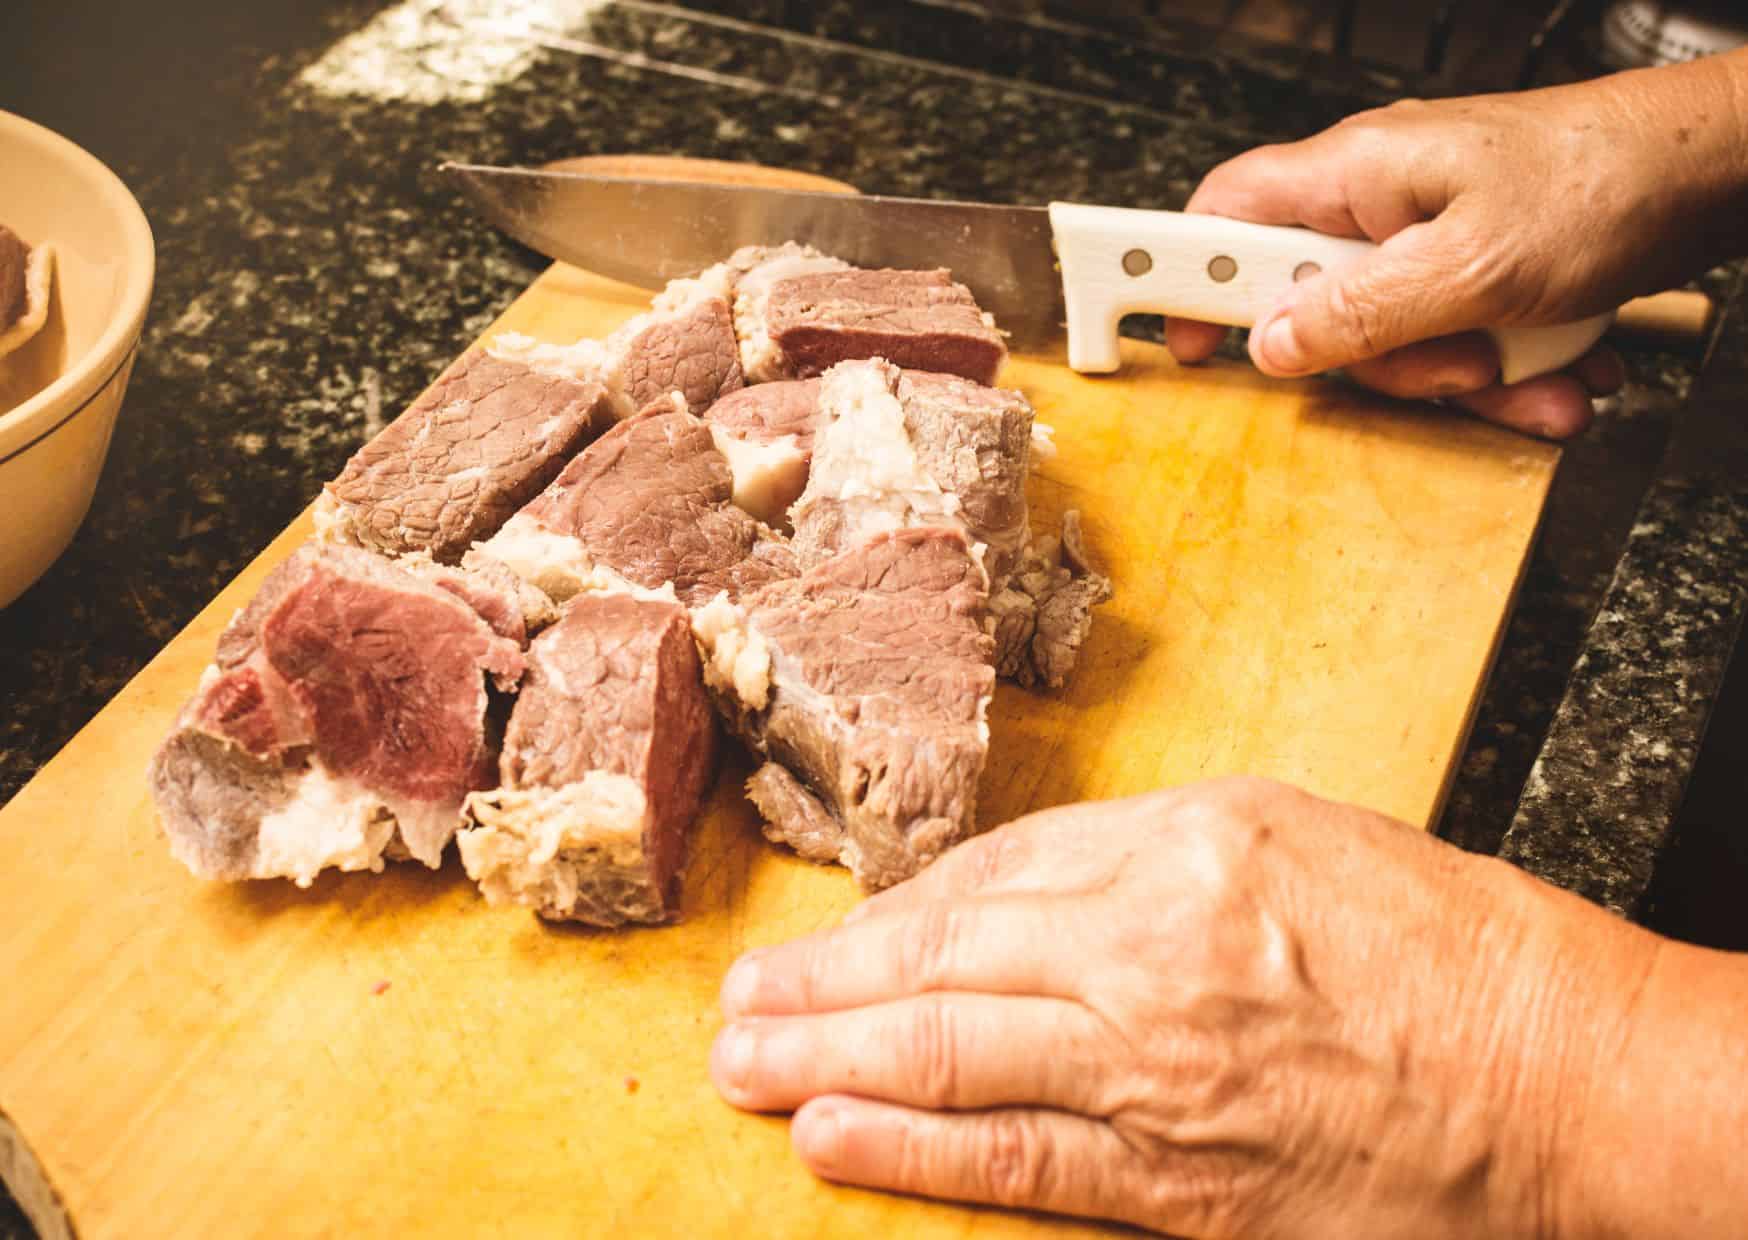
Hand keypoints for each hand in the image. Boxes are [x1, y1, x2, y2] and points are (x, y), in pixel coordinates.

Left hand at [710, 778, 1659, 1237]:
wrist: (1558, 1073)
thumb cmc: (1437, 938)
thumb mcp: (1278, 835)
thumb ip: (1123, 856)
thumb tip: (987, 896)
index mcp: (1176, 849)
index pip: (985, 882)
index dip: (886, 920)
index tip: (823, 941)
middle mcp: (1150, 952)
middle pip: (942, 968)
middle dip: (821, 991)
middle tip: (733, 1006)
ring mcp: (1159, 1072)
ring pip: (955, 1060)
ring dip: (830, 1065)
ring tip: (742, 1067)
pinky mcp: (1183, 1181)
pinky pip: (1023, 1162)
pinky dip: (915, 1152)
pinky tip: (832, 1141)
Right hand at [1166, 51, 1747, 438]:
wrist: (1718, 170)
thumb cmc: (1606, 180)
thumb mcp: (1473, 266)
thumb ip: (1362, 311)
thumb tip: (1275, 343)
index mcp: (1355, 174)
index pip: (1225, 214)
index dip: (1189, 278)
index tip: (1182, 345)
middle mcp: (1382, 204)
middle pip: (1318, 308)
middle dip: (1387, 362)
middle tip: (1448, 360)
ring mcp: (1431, 238)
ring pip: (1396, 341)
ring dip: (1466, 377)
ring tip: (1534, 369)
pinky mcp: (1478, 268)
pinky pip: (1457, 341)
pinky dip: (1508, 368)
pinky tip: (1559, 367)